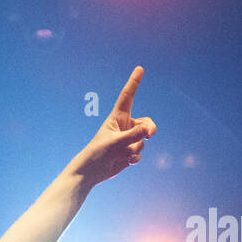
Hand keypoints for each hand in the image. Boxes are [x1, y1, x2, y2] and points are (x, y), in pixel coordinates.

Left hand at [72, 66, 156, 186]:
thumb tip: (149, 131)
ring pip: (142, 141)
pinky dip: (134, 158)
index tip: (139, 68)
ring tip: (120, 154)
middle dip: (150, 129)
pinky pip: (140, 153)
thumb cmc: (97, 153)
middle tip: (150, 135)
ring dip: (134, 149)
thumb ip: (132, 136)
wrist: (91, 172)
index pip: (127, 97)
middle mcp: (124, 127)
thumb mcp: (115, 143)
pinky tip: (126, 162)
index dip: (134, 83)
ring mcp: (128, 140)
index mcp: (117, 118)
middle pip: (146, 123)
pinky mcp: (129, 152)